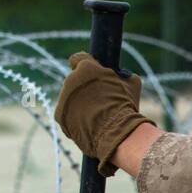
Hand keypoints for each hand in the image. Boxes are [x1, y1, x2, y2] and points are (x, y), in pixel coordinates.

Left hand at [54, 52, 154, 175]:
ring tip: (96, 118)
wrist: (117, 134)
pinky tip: (88, 126)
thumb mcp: (132, 84)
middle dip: (84, 89)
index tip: (91, 75)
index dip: (85, 66)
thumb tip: (123, 75)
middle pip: (74, 81)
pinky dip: (74, 120)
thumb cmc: (126, 108)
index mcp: (87, 68)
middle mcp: (71, 80)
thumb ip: (123, 75)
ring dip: (79, 104)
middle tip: (98, 101)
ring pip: (70, 98)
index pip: (78, 58)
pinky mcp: (59, 116)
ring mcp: (63, 98)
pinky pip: (66, 115)